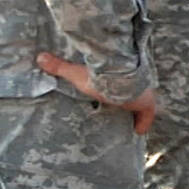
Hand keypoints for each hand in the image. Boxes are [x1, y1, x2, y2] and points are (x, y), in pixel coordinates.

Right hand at [36, 52, 155, 134]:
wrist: (119, 77)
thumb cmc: (99, 74)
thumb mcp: (77, 73)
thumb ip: (60, 66)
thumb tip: (40, 57)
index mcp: (120, 75)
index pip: (122, 81)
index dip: (121, 88)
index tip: (118, 95)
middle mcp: (134, 82)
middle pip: (135, 94)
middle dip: (130, 102)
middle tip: (122, 110)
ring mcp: (144, 93)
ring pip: (143, 105)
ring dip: (137, 114)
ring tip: (130, 124)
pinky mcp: (147, 105)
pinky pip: (147, 116)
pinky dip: (143, 124)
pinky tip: (138, 132)